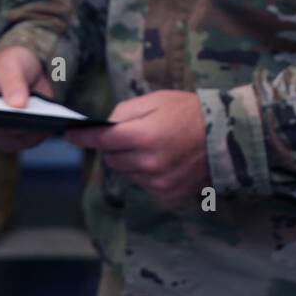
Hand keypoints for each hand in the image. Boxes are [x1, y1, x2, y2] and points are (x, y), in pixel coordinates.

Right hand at [0, 46, 56, 151]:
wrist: (27, 68)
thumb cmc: (10, 63)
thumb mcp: (10, 66)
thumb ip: (12, 83)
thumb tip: (17, 105)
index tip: (7, 118)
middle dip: (16, 127)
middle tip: (35, 119)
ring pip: (15, 141)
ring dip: (31, 131)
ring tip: (47, 119)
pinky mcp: (18, 135)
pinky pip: (30, 140)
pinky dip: (41, 132)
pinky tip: (52, 123)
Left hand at [66, 91, 208, 209]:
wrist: (226, 135)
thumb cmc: (189, 111)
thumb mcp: (158, 100)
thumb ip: (126, 111)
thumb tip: (104, 127)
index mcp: (144, 136)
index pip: (102, 140)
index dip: (83, 137)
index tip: (70, 134)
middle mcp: (148, 164)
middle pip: (112, 159)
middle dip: (115, 147)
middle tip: (132, 135)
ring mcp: (157, 183)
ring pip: (126, 173)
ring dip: (130, 161)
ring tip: (153, 147)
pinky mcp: (167, 196)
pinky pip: (143, 186)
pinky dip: (146, 175)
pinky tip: (163, 162)